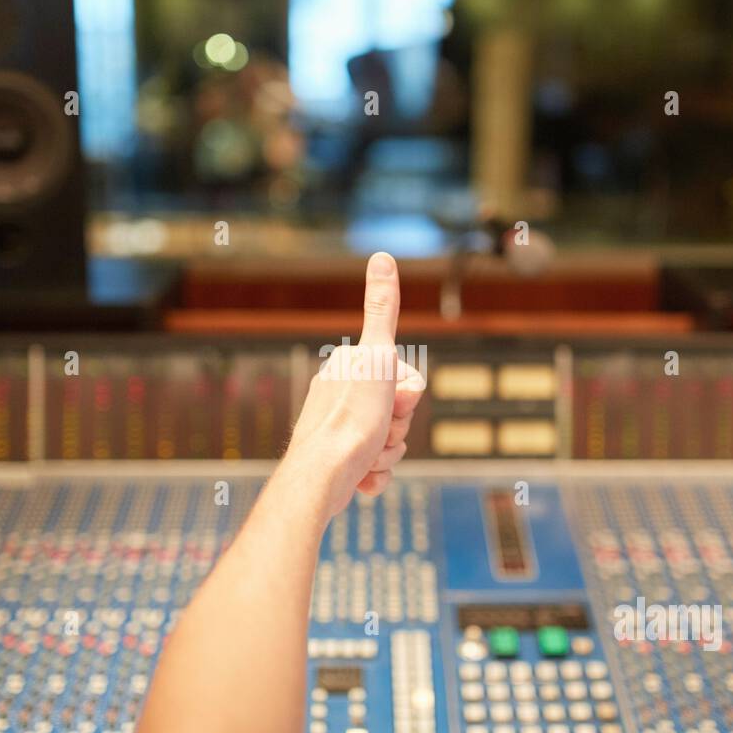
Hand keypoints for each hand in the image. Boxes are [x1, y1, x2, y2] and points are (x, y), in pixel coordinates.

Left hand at [284, 252, 425, 520]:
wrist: (325, 476)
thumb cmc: (352, 418)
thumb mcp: (376, 355)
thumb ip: (382, 309)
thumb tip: (382, 255)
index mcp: (350, 368)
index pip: (406, 380)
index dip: (407, 395)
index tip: (389, 399)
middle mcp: (341, 395)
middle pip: (400, 411)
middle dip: (398, 426)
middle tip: (379, 430)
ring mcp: (340, 431)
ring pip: (391, 441)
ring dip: (388, 453)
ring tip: (368, 455)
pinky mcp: (341, 464)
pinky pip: (377, 468)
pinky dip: (376, 475)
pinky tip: (363, 476)